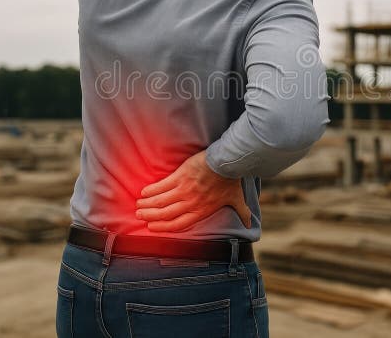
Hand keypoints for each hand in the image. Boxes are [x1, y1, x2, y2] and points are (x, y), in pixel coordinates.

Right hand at [135, 150, 251, 232]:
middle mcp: (190, 204)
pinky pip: (161, 187)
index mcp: (201, 211)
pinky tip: (144, 192)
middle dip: (151, 217)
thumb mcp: (237, 199)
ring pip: (161, 202)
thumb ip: (242, 212)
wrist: (227, 162)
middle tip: (141, 216)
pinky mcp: (180, 177)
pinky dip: (151, 190)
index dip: (163, 227)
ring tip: (139, 205)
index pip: (179, 224)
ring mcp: (184, 191)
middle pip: (166, 215)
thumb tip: (250, 222)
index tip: (153, 227)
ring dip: (148, 205)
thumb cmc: (231, 180)